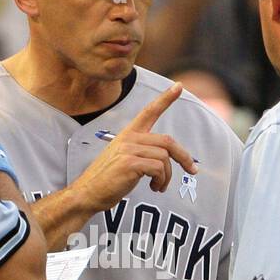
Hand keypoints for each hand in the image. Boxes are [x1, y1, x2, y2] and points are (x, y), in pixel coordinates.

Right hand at [74, 83, 194, 211]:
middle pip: (167, 141)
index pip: (149, 111)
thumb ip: (142, 152)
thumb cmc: (108, 179)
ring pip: (164, 158)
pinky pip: (158, 168)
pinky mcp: (130, 163)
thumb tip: (166, 158)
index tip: (179, 86)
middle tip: (192, 170)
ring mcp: (128, 149)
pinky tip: (154, 188)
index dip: (166, 99)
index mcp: (128, 134)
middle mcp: (129, 138)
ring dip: (167, 176)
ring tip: (159, 186)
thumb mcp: (124, 159)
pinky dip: (161, 181)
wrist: (88, 193)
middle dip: (183, 157)